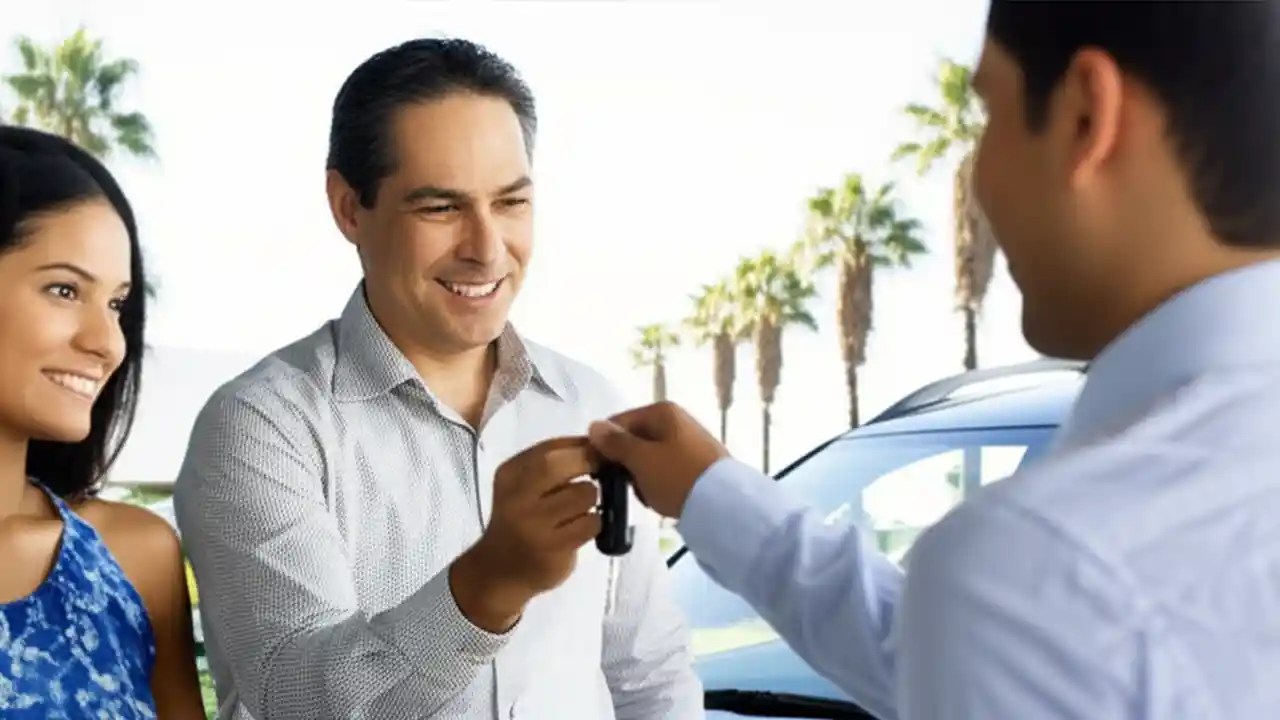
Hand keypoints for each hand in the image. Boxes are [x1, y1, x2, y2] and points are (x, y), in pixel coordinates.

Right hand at [451, 436, 601, 632]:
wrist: (500, 571)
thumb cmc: (520, 520)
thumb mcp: (524, 486)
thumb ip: (553, 464)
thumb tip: (598, 441)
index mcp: (510, 474)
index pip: (550, 447)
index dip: (581, 445)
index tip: (600, 450)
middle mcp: (516, 496)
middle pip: (562, 464)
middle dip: (589, 463)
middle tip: (603, 471)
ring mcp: (533, 523)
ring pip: (584, 494)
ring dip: (594, 499)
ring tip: (583, 508)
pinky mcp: (552, 547)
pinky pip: (591, 523)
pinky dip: (595, 523)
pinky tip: (583, 528)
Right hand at [587, 401, 729, 518]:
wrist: (724, 505)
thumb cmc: (677, 477)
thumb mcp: (641, 459)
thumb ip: (615, 443)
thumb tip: (594, 425)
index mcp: (662, 412)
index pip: (618, 422)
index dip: (605, 445)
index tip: (599, 470)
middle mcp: (677, 421)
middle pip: (635, 440)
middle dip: (627, 464)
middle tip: (627, 485)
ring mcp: (689, 443)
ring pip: (650, 458)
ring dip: (642, 477)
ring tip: (648, 495)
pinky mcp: (697, 465)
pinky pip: (667, 471)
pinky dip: (660, 483)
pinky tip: (662, 498)